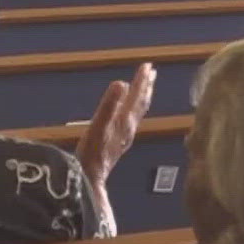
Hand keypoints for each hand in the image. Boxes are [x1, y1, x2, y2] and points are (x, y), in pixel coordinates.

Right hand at [77, 63, 154, 185]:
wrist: (91, 178)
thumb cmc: (92, 152)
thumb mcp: (98, 125)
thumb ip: (109, 105)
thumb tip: (121, 83)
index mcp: (125, 120)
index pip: (136, 96)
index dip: (141, 81)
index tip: (147, 65)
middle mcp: (129, 127)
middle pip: (141, 103)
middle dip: (146, 87)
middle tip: (152, 71)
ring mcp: (125, 136)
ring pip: (138, 112)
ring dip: (142, 97)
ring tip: (145, 87)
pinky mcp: (120, 142)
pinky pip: (132, 120)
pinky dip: (133, 110)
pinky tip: (129, 113)